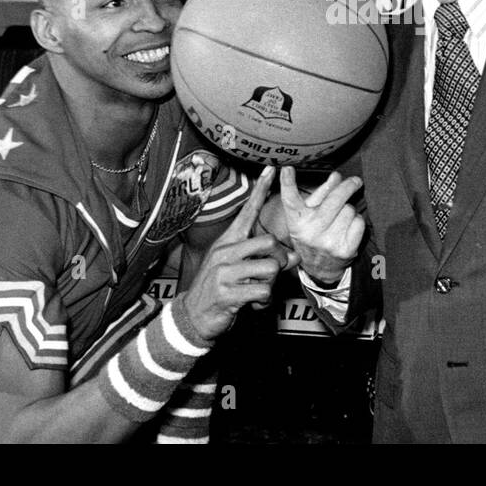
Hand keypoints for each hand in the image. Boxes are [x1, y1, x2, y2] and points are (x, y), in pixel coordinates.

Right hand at [180, 166, 299, 340]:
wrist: (193, 316)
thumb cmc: (220, 289)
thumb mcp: (240, 270)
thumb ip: (264, 259)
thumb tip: (292, 257)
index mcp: (228, 242)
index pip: (247, 212)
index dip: (260, 190)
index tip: (271, 169)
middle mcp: (225, 251)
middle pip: (269, 243)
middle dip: (278, 261)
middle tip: (271, 274)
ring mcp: (224, 271)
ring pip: (270, 269)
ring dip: (270, 285)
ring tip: (255, 291)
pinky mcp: (226, 292)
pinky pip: (263, 291)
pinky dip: (264, 301)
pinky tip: (252, 303)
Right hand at [279, 167, 363, 286]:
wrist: (320, 268)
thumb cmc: (313, 232)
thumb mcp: (309, 214)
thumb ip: (322, 193)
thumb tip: (336, 176)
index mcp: (297, 220)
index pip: (290, 200)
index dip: (288, 183)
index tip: (287, 169)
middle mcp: (310, 231)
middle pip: (335, 199)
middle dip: (348, 186)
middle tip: (355, 181)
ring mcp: (328, 242)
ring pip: (349, 210)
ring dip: (349, 210)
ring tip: (340, 219)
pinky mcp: (345, 250)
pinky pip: (359, 222)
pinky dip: (357, 221)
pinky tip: (348, 228)